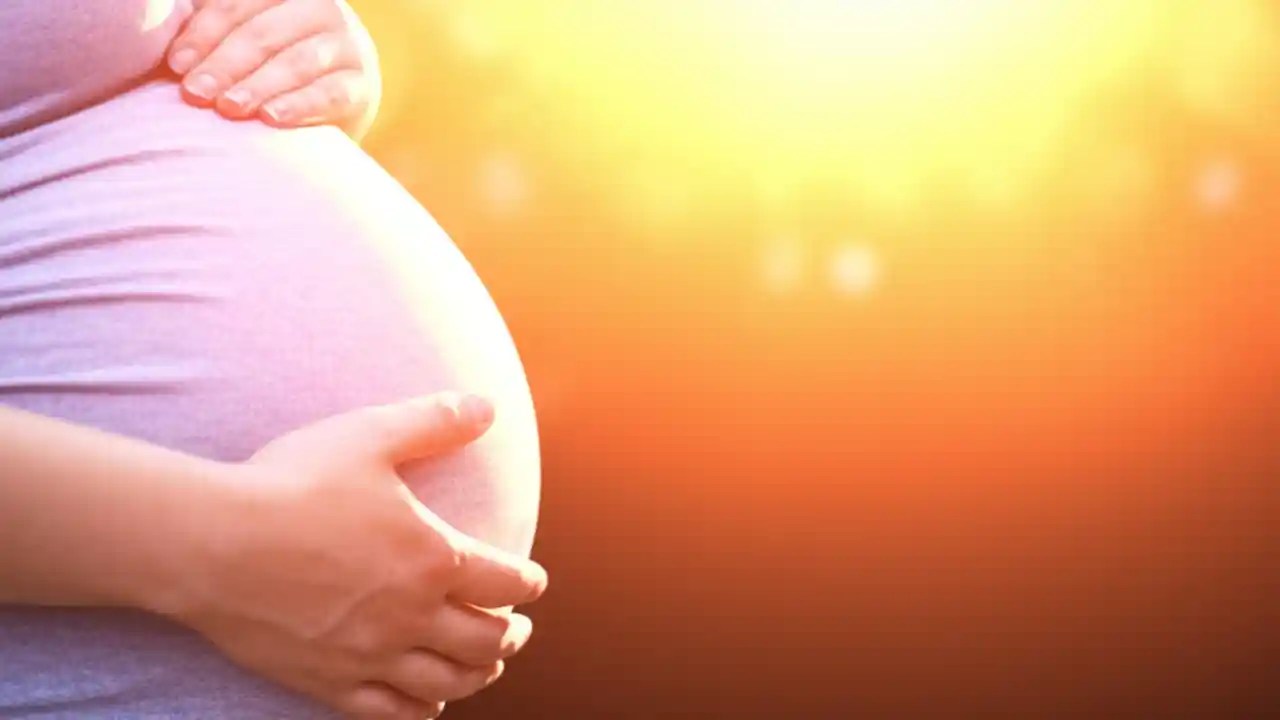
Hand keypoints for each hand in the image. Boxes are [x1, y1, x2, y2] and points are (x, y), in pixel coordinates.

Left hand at [167, 0, 380, 136]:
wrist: (323, 114)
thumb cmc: (260, 73)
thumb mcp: (238, 42)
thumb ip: (208, 25)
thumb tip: (150, 19)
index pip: (238, 4)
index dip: (204, 33)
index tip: (175, 66)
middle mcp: (322, 7)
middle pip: (266, 32)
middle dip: (225, 64)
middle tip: (194, 94)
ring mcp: (348, 44)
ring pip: (298, 60)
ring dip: (258, 85)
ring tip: (228, 109)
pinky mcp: (363, 84)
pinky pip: (331, 92)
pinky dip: (299, 105)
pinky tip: (270, 118)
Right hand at [176, 393, 547, 719]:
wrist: (212, 543)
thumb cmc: (292, 483)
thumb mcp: (370, 435)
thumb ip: (433, 421)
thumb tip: (488, 405)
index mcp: (434, 559)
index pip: (508, 583)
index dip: (529, 583)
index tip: (532, 582)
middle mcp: (413, 615)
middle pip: (487, 640)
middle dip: (511, 634)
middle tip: (516, 628)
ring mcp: (372, 655)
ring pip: (448, 682)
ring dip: (478, 674)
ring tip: (485, 665)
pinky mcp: (331, 682)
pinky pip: (393, 713)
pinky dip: (422, 709)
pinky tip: (429, 701)